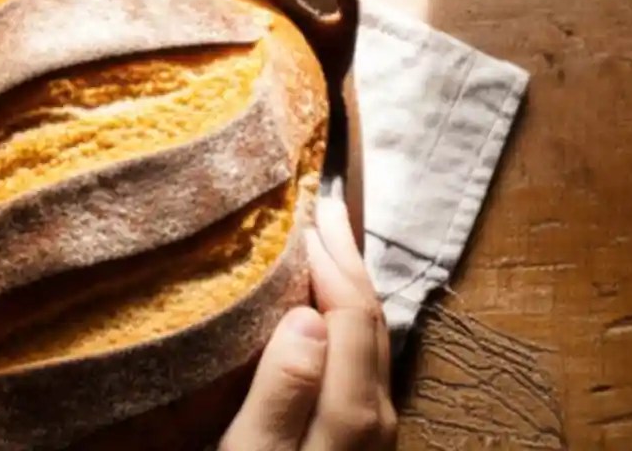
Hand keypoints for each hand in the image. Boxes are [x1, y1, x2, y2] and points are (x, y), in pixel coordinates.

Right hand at [219, 196, 396, 449]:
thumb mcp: (254, 450)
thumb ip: (283, 389)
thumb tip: (306, 315)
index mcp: (352, 409)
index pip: (350, 312)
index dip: (329, 261)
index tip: (300, 220)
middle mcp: (377, 411)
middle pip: (370, 317)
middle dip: (348, 258)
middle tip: (326, 205)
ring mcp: (375, 424)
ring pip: (371, 335)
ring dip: (351, 282)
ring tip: (332, 241)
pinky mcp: (363, 435)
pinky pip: (364, 355)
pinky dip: (348, 315)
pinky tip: (329, 307)